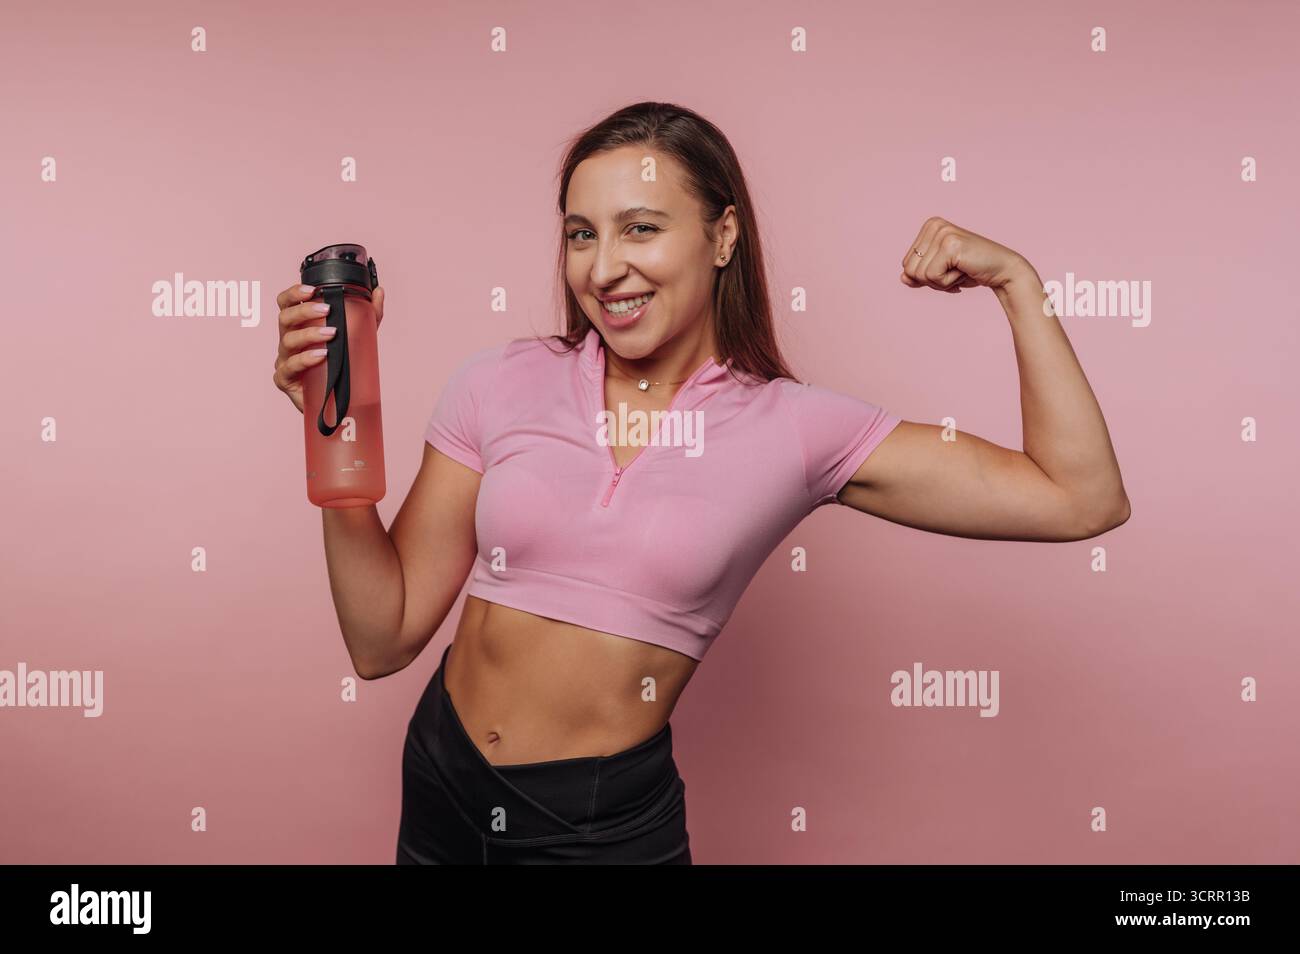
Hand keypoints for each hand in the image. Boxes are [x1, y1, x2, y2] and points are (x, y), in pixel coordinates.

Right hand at [272, 282, 384, 412]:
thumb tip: (379, 292)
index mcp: (299, 326)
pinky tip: (321, 356)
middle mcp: (288, 340)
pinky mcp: (285, 379)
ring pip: (288, 341)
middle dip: (305, 311)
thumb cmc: (339, 365)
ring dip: (309, 334)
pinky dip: (305, 360)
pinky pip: (289, 367)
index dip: (294, 294)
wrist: (335, 401)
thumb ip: (368, 315)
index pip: (287, 304)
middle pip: (285, 318)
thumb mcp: (357, 336)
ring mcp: (284, 360)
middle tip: (327, 309)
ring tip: (331, 333)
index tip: (312, 289)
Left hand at [899, 217, 1029, 293]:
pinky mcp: (950, 244)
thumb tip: (902, 278)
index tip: (948, 269)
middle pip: (909, 269)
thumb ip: (919, 275)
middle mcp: (933, 225)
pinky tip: (964, 271)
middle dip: (931, 280)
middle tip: (955, 272)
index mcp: (929, 226)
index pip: (906, 264)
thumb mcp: (939, 273)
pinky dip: (948, 282)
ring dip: (941, 282)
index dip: (926, 277)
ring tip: (960, 270)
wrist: (1001, 271)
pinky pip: (932, 276)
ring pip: (919, 275)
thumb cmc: (971, 270)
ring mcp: (942, 232)